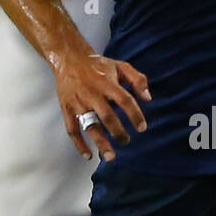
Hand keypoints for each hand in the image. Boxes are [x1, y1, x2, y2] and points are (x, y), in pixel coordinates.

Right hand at [52, 43, 150, 160]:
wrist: (69, 59)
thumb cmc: (98, 65)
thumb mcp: (120, 66)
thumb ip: (138, 80)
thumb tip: (148, 98)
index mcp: (106, 82)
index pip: (124, 100)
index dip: (134, 114)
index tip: (142, 128)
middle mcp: (92, 93)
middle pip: (107, 116)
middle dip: (118, 132)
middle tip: (126, 141)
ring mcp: (78, 102)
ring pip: (90, 126)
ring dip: (100, 143)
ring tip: (111, 157)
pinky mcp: (67, 109)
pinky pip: (72, 129)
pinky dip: (79, 144)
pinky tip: (88, 155)